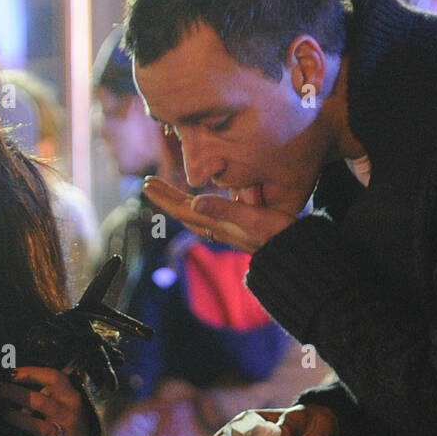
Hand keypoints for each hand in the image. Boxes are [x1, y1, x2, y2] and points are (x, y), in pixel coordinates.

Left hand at [0, 366, 93, 435]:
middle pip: (40, 401)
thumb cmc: (69, 418)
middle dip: (15, 394)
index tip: (10, 373)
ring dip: (17, 419)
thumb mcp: (64, 399)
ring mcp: (66, 434)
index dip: (30, 373)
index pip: (52, 378)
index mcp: (70, 396)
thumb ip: (45, 389)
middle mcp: (69, 413)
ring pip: (39, 426)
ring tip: (2, 413)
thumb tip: (12, 377)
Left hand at [142, 177, 296, 252]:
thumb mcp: (251, 218)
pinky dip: (192, 209)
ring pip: (191, 215)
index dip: (164, 196)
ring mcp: (223, 230)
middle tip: (147, 183)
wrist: (289, 253)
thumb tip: (194, 201)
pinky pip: (204, 218)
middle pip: (182, 212)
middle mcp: (215, 228)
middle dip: (164, 197)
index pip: (181, 209)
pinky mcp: (232, 230)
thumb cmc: (275, 233)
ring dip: (175, 202)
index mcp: (216, 222)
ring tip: (164, 192)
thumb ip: (224, 209)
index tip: (147, 183)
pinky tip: (194, 205)